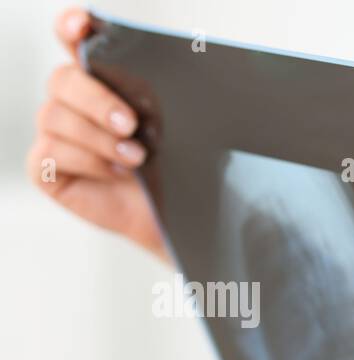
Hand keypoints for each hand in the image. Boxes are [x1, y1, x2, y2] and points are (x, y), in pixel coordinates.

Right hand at [28, 8, 166, 259]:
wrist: (180, 214)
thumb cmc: (179, 166)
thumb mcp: (181, 126)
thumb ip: (164, 94)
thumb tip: (182, 67)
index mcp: (102, 78)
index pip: (74, 38)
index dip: (73, 28)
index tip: (83, 27)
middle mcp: (74, 101)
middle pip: (63, 80)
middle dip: (96, 100)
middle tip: (131, 124)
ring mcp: (57, 133)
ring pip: (55, 116)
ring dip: (98, 138)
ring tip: (136, 158)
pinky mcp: (48, 167)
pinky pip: (51, 152)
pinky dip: (87, 161)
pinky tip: (117, 172)